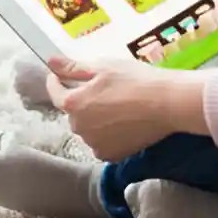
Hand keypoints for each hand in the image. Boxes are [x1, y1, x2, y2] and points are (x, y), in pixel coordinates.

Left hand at [47, 55, 208, 160]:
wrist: (168, 103)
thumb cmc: (136, 80)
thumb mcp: (104, 67)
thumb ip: (73, 68)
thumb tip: (50, 62)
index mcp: (74, 104)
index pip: (55, 93)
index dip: (56, 81)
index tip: (60, 75)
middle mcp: (79, 128)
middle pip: (73, 112)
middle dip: (82, 101)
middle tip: (104, 89)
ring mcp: (95, 144)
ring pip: (88, 129)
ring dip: (94, 119)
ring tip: (118, 106)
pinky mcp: (111, 155)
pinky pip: (101, 143)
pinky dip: (107, 134)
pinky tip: (124, 122)